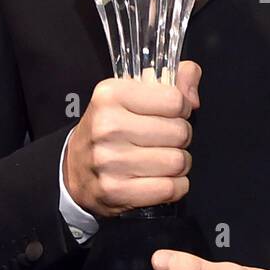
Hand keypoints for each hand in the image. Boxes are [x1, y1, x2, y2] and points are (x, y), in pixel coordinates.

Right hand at [63, 61, 200, 217]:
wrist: (75, 169)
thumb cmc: (111, 127)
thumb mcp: (133, 93)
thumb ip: (176, 80)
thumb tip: (193, 99)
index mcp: (111, 94)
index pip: (175, 100)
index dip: (180, 109)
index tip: (169, 114)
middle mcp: (108, 126)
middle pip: (180, 133)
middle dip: (180, 138)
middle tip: (164, 140)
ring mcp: (110, 161)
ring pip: (178, 162)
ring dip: (178, 164)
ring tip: (161, 159)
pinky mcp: (116, 190)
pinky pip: (170, 189)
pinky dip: (174, 186)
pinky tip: (159, 179)